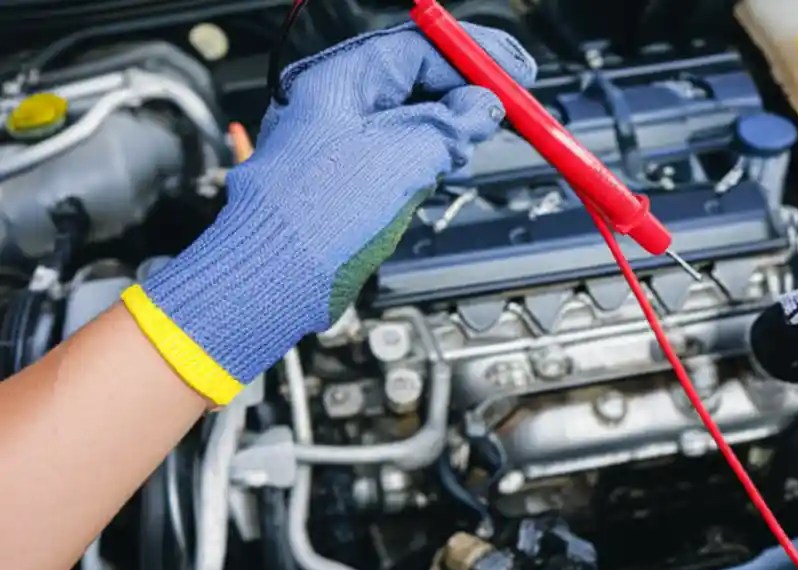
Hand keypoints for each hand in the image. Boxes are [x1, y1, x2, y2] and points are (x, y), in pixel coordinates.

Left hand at [122, 22, 535, 404]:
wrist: (274, 281)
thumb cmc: (314, 220)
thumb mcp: (402, 158)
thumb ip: (451, 126)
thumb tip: (483, 108)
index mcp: (338, 82)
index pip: (419, 49)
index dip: (472, 59)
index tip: (513, 73)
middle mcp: (334, 106)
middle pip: (416, 82)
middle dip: (463, 95)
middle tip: (505, 109)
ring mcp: (338, 144)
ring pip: (411, 122)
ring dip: (447, 133)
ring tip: (467, 149)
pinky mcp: (346, 182)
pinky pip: (398, 156)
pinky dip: (427, 161)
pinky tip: (442, 173)